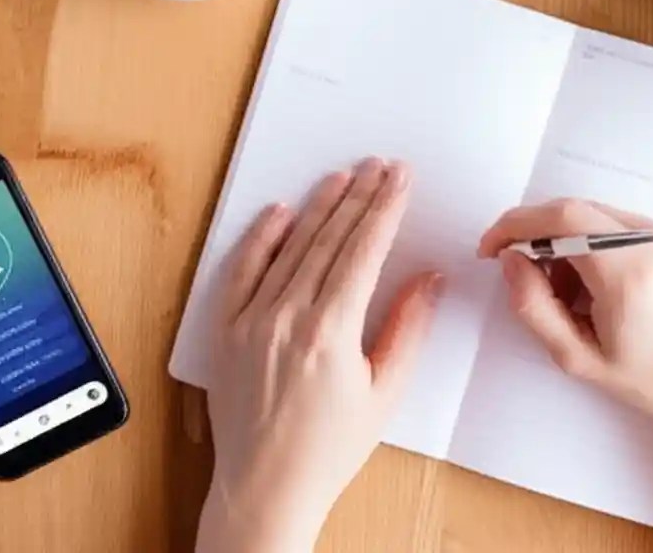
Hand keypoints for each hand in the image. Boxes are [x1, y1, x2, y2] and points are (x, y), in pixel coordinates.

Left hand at [198, 159, 442, 552]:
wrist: (266, 488)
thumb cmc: (328, 450)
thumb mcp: (384, 393)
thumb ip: (407, 329)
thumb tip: (428, 279)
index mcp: (330, 333)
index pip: (364, 251)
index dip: (385, 209)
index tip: (399, 179)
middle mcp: (286, 318)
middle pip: (329, 240)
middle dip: (359, 197)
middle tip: (379, 166)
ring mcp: (250, 322)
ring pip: (290, 247)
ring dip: (318, 207)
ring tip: (342, 177)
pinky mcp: (224, 331)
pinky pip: (241, 270)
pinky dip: (261, 239)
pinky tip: (280, 213)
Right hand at [478, 199, 652, 428]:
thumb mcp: (581, 360)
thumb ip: (534, 307)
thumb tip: (511, 262)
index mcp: (629, 273)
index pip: (560, 218)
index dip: (514, 225)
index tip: (492, 249)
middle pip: (575, 210)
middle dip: (538, 237)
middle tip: (529, 280)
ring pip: (597, 216)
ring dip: (567, 244)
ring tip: (572, 299)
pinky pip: (622, 226)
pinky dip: (597, 246)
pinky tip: (600, 290)